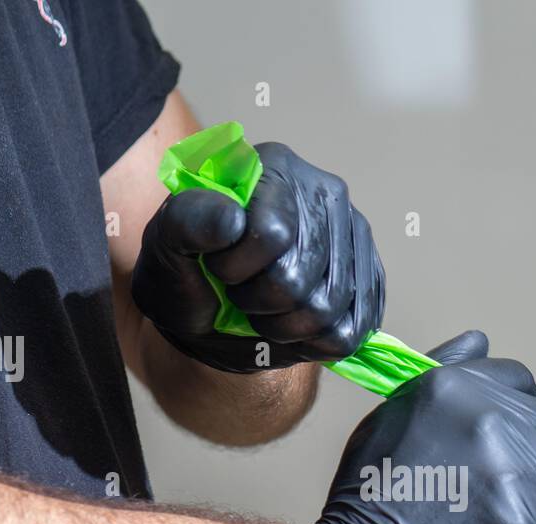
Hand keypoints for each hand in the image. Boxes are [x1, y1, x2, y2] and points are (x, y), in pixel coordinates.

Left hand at [131, 142, 384, 372]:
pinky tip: (296, 328)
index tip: (219, 272)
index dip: (237, 271)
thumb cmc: (188, 275)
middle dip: (261, 306)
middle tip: (243, 298)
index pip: (272, 235)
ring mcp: (354, 233)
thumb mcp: (165, 247)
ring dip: (287, 328)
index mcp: (274, 168)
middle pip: (300, 280)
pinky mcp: (370, 273)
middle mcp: (324, 192)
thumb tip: (231, 220)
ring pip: (328, 309)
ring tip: (267, 312)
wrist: (212, 314)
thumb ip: (187, 223)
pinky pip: (354, 327)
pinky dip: (317, 342)